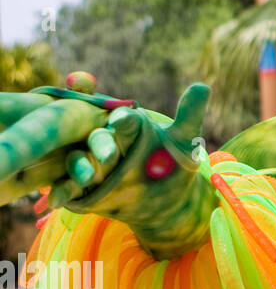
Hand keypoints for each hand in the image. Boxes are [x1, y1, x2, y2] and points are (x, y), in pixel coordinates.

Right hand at [1, 82, 214, 256]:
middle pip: (97, 137)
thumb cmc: (174, 164)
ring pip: (78, 161)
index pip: (123, 117)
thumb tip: (202, 86)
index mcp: (128, 125)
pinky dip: (61, 192)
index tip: (123, 118)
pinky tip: (59, 200)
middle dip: (100, 143)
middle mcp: (104, 141)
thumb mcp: (185, 142)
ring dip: (79, 167)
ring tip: (88, 177)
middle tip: (108, 155)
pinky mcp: (80, 188)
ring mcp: (90, 164)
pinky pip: (68, 187)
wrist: (167, 202)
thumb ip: (189, 115)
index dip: (123, 118)